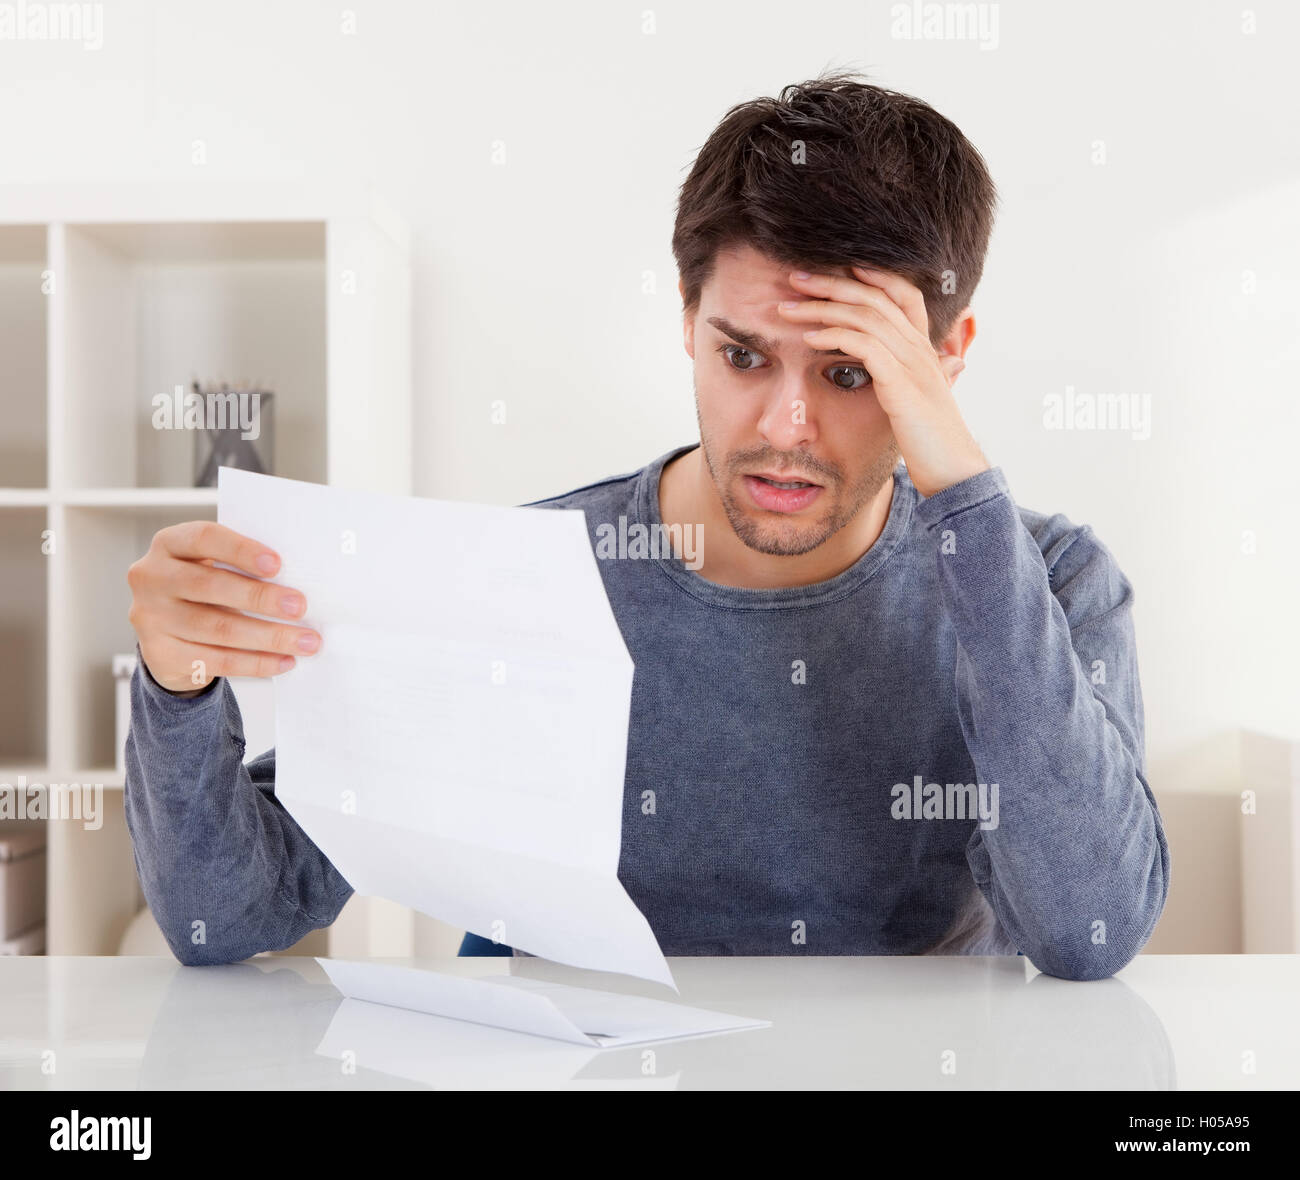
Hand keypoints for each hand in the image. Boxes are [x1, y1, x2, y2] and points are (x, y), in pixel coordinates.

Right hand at [127, 521, 319, 693]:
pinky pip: (217, 660)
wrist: (165, 633)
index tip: (277, 564)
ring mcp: (151, 618)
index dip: (241, 549)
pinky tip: (284, 661)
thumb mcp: (210, 566)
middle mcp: (152, 578)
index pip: (203, 538)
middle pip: (211, 586)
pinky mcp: (161, 654)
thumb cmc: (204, 589)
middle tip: (300, 606)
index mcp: (169, 544)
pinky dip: (256, 663)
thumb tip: (296, 583)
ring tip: (306, 641)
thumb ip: (240, 567)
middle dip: (261, 597)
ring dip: (269, 636)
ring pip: (218, 629)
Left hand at [777, 266, 989, 497]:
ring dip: (822, 308)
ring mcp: (913, 364)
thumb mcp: (921, 400)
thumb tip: (937, 363)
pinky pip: (864, 346)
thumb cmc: (931, 440)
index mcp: (925, 348)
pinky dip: (834, 336)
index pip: (904, 294)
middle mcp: (921, 349)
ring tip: (788, 309)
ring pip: (865, 316)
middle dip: (832, 283)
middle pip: (875, 297)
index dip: (874, 275)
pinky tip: (809, 339)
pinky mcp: (901, 385)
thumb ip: (917, 376)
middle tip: (795, 278)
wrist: (953, 471)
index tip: (838, 266)